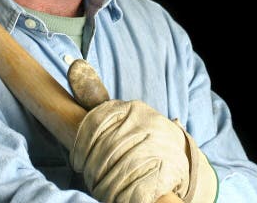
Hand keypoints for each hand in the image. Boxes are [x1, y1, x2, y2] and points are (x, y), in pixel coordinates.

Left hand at [68, 60, 217, 202]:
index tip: (78, 163)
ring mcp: (157, 147)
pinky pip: (136, 190)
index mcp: (130, 108)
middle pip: (104, 153)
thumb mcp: (121, 114)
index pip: (93, 127)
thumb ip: (94, 96)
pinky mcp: (167, 171)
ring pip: (118, 174)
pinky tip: (122, 197)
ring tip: (105, 191)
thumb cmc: (142, 136)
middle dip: (93, 172)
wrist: (182, 157)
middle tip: (92, 180)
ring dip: (107, 188)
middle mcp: (144, 123)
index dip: (80, 149)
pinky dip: (125, 198)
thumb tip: (73, 66)